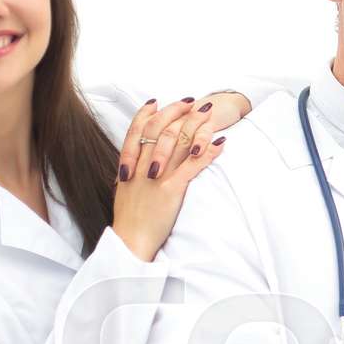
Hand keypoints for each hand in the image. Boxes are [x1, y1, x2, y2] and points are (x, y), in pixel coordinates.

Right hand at [111, 99, 228, 260]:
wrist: (129, 241)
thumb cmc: (129, 220)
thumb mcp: (123, 192)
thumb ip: (129, 176)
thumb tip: (131, 168)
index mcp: (128, 165)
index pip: (137, 131)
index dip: (149, 114)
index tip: (159, 102)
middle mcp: (141, 166)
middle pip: (159, 130)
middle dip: (176, 112)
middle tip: (191, 102)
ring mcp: (155, 177)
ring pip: (176, 143)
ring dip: (194, 125)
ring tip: (208, 114)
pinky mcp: (170, 190)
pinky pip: (192, 167)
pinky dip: (207, 152)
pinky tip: (219, 143)